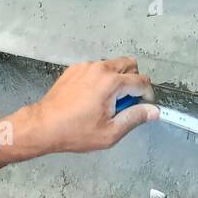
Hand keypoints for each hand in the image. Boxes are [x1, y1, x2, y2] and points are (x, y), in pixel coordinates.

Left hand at [8, 57, 158, 157]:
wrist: (43, 126)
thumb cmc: (76, 132)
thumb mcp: (110, 133)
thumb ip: (135, 118)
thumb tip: (154, 111)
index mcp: (111, 82)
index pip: (141, 81)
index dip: (147, 95)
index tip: (144, 107)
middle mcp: (101, 67)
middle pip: (130, 65)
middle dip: (134, 82)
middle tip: (125, 103)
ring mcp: (86, 66)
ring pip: (113, 65)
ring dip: (117, 79)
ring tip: (106, 102)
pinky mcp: (75, 68)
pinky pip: (97, 68)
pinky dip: (101, 79)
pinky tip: (91, 98)